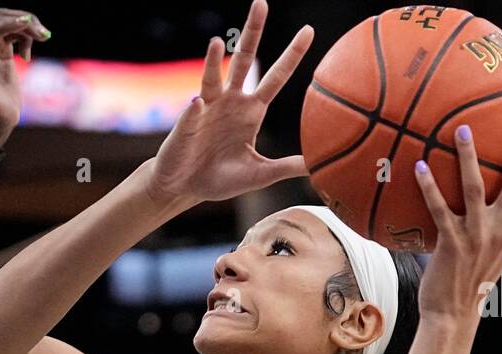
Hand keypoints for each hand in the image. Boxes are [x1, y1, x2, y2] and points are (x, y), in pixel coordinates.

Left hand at [0, 9, 50, 150]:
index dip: (8, 25)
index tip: (28, 23)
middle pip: (0, 20)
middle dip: (21, 22)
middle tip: (42, 34)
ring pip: (9, 22)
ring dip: (28, 25)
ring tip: (44, 36)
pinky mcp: (1, 50)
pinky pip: (15, 32)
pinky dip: (27, 36)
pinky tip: (27, 55)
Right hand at [143, 0, 311, 210]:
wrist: (184, 188)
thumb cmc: (219, 179)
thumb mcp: (258, 175)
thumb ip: (285, 167)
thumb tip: (316, 167)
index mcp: (251, 111)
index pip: (276, 77)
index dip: (292, 55)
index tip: (309, 30)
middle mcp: (231, 101)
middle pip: (244, 60)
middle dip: (252, 32)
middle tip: (261, 3)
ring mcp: (207, 109)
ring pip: (212, 76)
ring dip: (213, 60)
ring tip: (215, 43)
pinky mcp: (187, 124)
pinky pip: (192, 113)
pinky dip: (194, 110)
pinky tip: (196, 106)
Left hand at [413, 114, 501, 323]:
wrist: (453, 314)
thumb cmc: (469, 279)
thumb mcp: (493, 251)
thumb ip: (498, 224)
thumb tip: (491, 196)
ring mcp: (478, 236)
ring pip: (476, 187)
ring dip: (469, 156)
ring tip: (461, 129)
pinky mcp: (452, 244)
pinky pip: (439, 209)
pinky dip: (429, 186)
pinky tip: (419, 165)